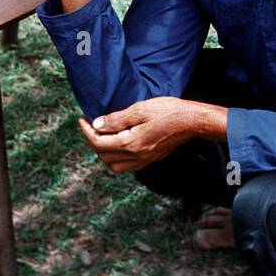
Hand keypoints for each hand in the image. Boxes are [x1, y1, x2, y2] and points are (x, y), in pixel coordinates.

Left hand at [77, 97, 203, 171]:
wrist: (193, 121)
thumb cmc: (168, 111)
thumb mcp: (140, 109)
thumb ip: (117, 119)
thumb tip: (97, 124)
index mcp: (130, 143)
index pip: (99, 143)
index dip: (87, 131)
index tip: (82, 119)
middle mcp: (136, 156)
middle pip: (104, 156)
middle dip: (94, 141)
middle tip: (92, 125)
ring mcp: (145, 160)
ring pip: (115, 165)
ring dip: (105, 152)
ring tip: (104, 135)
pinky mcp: (152, 159)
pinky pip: (128, 165)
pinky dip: (118, 157)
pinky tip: (121, 143)